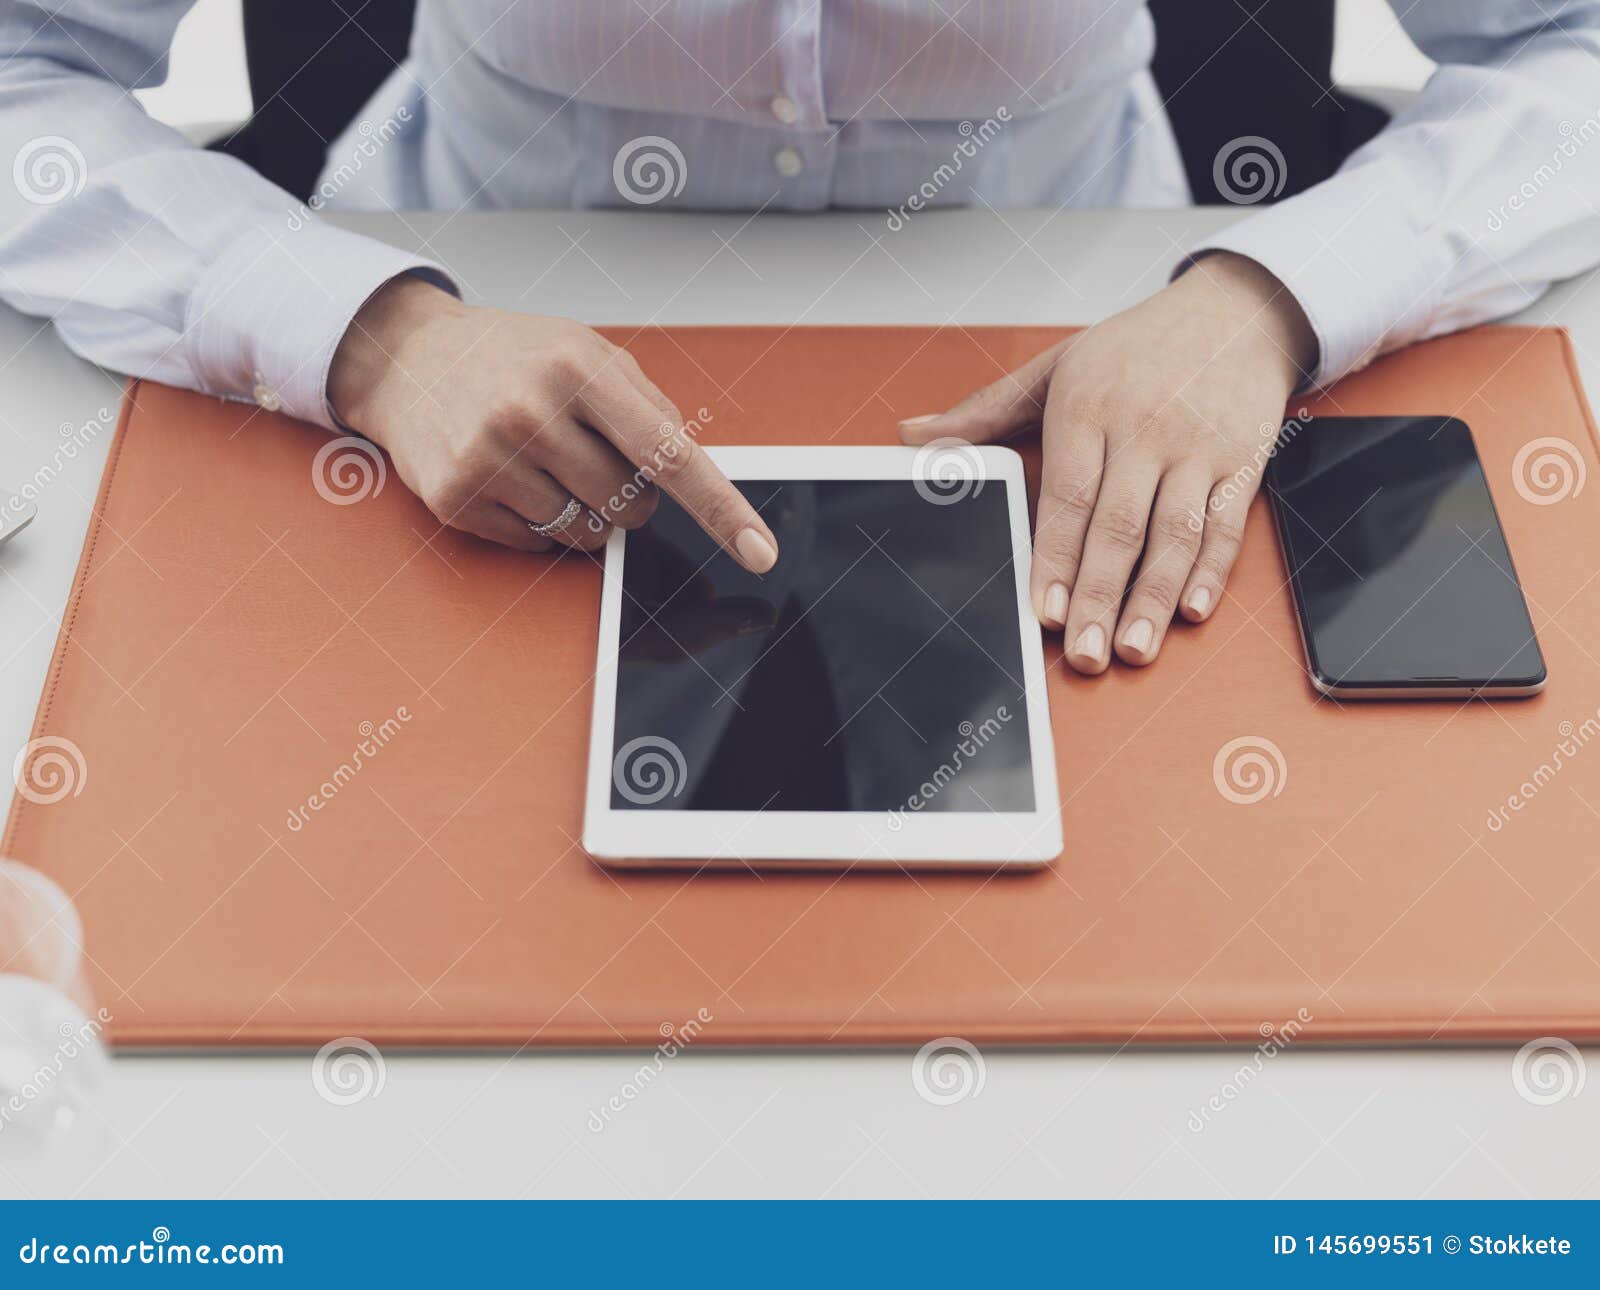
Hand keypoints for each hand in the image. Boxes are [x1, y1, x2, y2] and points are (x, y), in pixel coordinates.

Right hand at [327, 276, 778, 570]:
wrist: (407, 358)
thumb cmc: (513, 356)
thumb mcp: (586, 350)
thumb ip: (649, 407)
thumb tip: (693, 473)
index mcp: (579, 370)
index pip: (670, 456)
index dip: (722, 510)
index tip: (759, 551)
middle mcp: (531, 414)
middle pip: (631, 506)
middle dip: (630, 495)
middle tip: (593, 455)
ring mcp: (490, 461)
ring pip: (586, 533)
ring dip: (585, 512)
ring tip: (546, 461)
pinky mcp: (459, 499)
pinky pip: (537, 545)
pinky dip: (540, 522)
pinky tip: (512, 477)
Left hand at [900, 252, 1314, 673]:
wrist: (1234, 312)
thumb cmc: (1136, 347)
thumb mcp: (1055, 367)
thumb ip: (986, 411)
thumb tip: (916, 436)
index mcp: (1089, 408)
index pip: (1069, 495)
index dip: (1056, 558)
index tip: (1044, 610)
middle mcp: (1144, 429)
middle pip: (1119, 526)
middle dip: (1099, 597)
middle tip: (1084, 654)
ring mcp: (1196, 448)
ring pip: (1175, 533)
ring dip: (1154, 597)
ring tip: (1135, 648)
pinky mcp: (1242, 461)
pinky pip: (1226, 523)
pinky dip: (1212, 569)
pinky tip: (1192, 609)